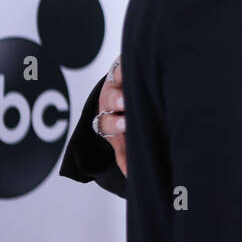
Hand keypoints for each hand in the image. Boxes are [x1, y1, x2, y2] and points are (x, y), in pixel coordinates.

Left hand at [91, 55, 126, 175]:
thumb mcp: (122, 136)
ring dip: (121, 79)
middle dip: (117, 103)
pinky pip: (122, 63)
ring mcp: (115, 81)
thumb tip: (131, 178)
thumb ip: (125, 153)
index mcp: (108, 119)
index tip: (126, 125)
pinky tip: (134, 62)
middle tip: (124, 103)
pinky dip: (126, 64)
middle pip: (110, 100)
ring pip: (116, 80)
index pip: (107, 123)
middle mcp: (110, 99)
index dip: (115, 124)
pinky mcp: (122, 65)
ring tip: (130, 80)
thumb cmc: (124, 118)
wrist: (123, 89)